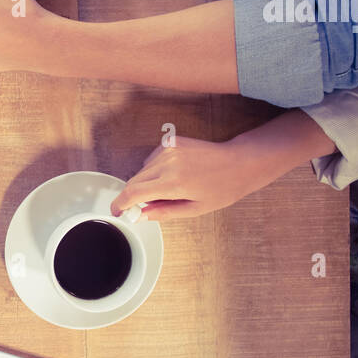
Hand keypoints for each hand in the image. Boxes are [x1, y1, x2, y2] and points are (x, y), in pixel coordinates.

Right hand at [110, 136, 271, 221]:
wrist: (239, 162)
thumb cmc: (222, 188)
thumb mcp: (194, 208)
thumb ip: (163, 212)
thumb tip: (140, 216)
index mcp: (174, 183)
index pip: (133, 193)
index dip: (120, 204)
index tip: (117, 211)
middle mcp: (168, 163)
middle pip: (134, 181)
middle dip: (134, 196)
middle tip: (145, 207)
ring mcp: (168, 149)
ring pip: (142, 170)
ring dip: (146, 182)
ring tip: (169, 189)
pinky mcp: (171, 141)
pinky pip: (151, 160)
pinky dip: (155, 170)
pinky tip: (173, 174)